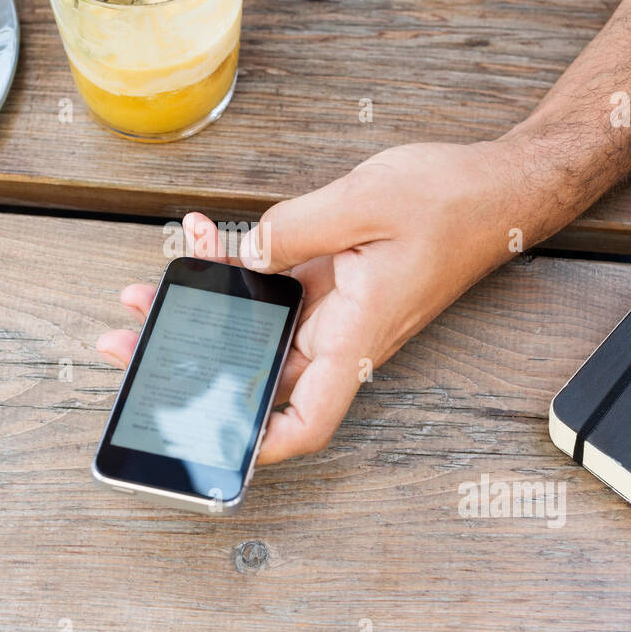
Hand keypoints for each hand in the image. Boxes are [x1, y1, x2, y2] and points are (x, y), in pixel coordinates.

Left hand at [97, 138, 531, 462]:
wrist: (500, 185)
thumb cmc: (454, 202)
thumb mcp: (365, 202)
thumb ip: (293, 229)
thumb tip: (244, 252)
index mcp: (358, 334)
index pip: (309, 420)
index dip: (262, 445)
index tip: (212, 445)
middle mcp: (343, 332)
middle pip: (259, 372)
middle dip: (192, 360)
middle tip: (130, 341)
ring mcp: (337, 307)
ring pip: (256, 327)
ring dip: (203, 310)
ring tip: (148, 291)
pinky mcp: (334, 279)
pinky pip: (272, 285)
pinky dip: (234, 262)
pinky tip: (201, 236)